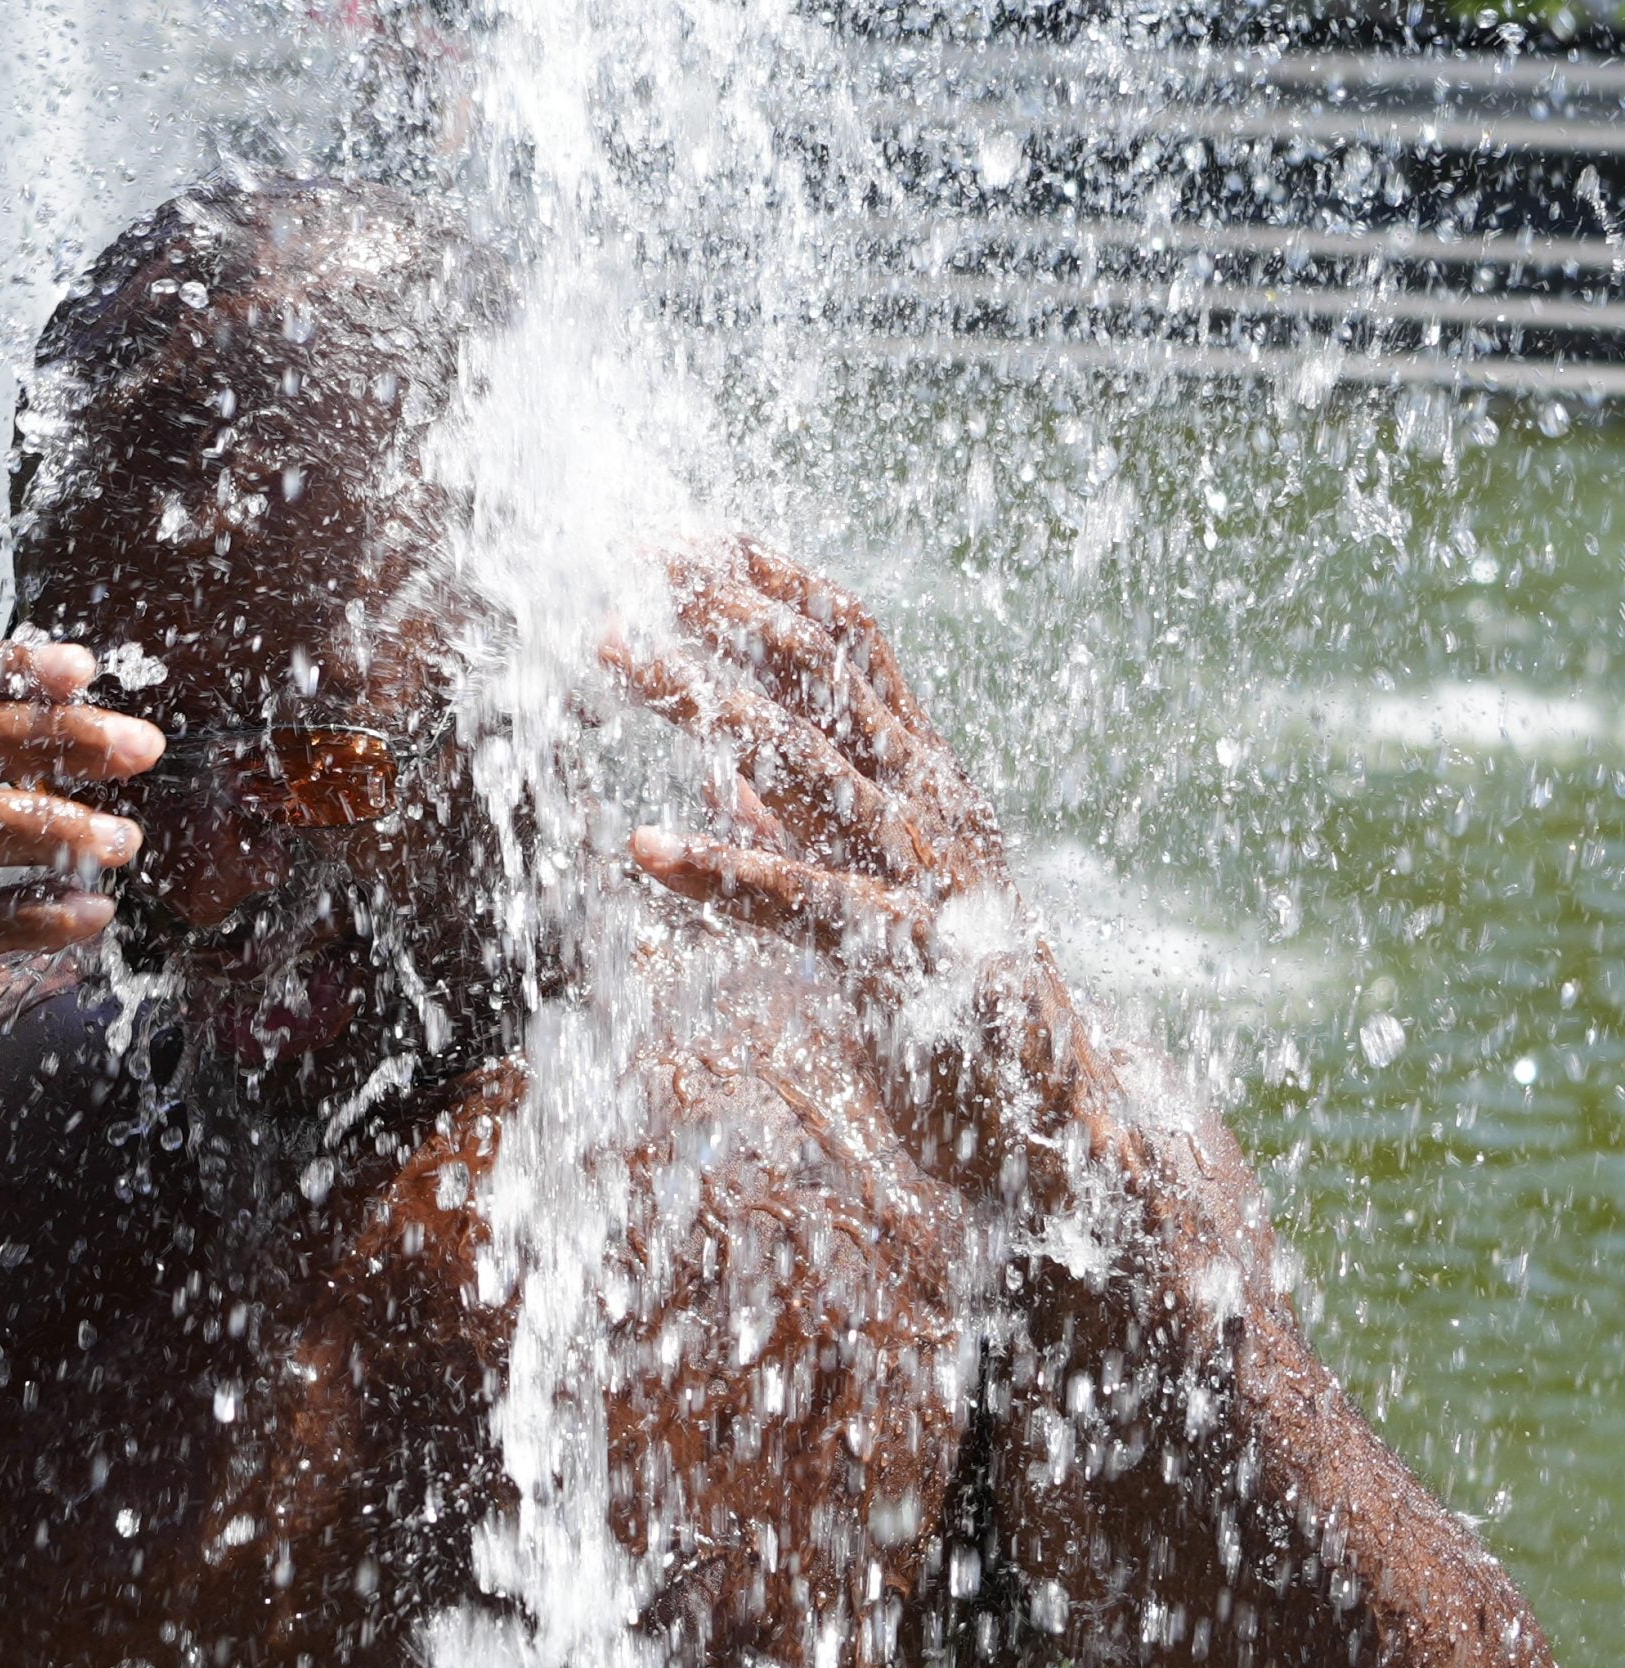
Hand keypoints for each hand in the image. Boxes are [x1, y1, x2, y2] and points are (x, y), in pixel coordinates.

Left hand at [611, 541, 1064, 1180]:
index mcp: (923, 781)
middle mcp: (930, 805)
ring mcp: (926, 872)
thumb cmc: (954, 1014)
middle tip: (630, 552)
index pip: (853, 643)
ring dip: (696, 696)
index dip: (771, 580)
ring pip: (799, 756)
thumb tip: (719, 775)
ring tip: (610, 650)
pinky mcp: (911, 955)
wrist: (1059, 1134)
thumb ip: (799, 831)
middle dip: (720, 603)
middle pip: (817, 670)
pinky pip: (801, 899)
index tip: (690, 531)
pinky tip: (638, 848)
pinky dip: (718, 866)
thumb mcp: (865, 898)